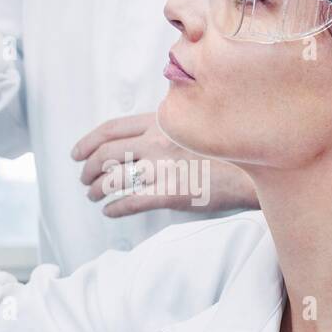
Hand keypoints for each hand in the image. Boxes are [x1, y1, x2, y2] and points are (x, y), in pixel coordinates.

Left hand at [71, 113, 257, 217]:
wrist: (255, 168)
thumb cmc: (224, 148)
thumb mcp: (191, 125)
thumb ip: (165, 126)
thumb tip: (138, 138)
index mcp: (159, 121)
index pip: (110, 129)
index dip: (87, 142)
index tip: (76, 153)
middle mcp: (156, 141)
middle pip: (105, 154)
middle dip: (88, 168)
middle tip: (84, 179)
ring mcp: (163, 167)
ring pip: (113, 179)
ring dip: (96, 189)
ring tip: (93, 195)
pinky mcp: (171, 193)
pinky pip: (131, 202)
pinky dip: (114, 207)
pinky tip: (109, 211)